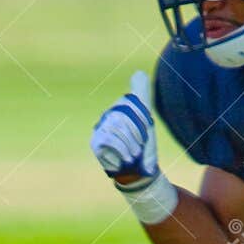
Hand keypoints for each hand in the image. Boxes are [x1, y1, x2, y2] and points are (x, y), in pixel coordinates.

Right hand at [90, 70, 158, 184]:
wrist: (139, 171)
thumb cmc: (144, 146)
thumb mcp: (147, 120)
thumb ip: (143, 95)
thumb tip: (139, 72)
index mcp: (121, 108)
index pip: (129, 107)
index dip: (139, 122)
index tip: (146, 135)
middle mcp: (109, 116)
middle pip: (122, 118)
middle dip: (134, 135)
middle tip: (140, 149)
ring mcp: (101, 128)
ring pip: (115, 129)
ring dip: (128, 144)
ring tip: (134, 155)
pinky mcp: (96, 141)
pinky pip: (107, 139)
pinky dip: (120, 149)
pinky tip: (126, 158)